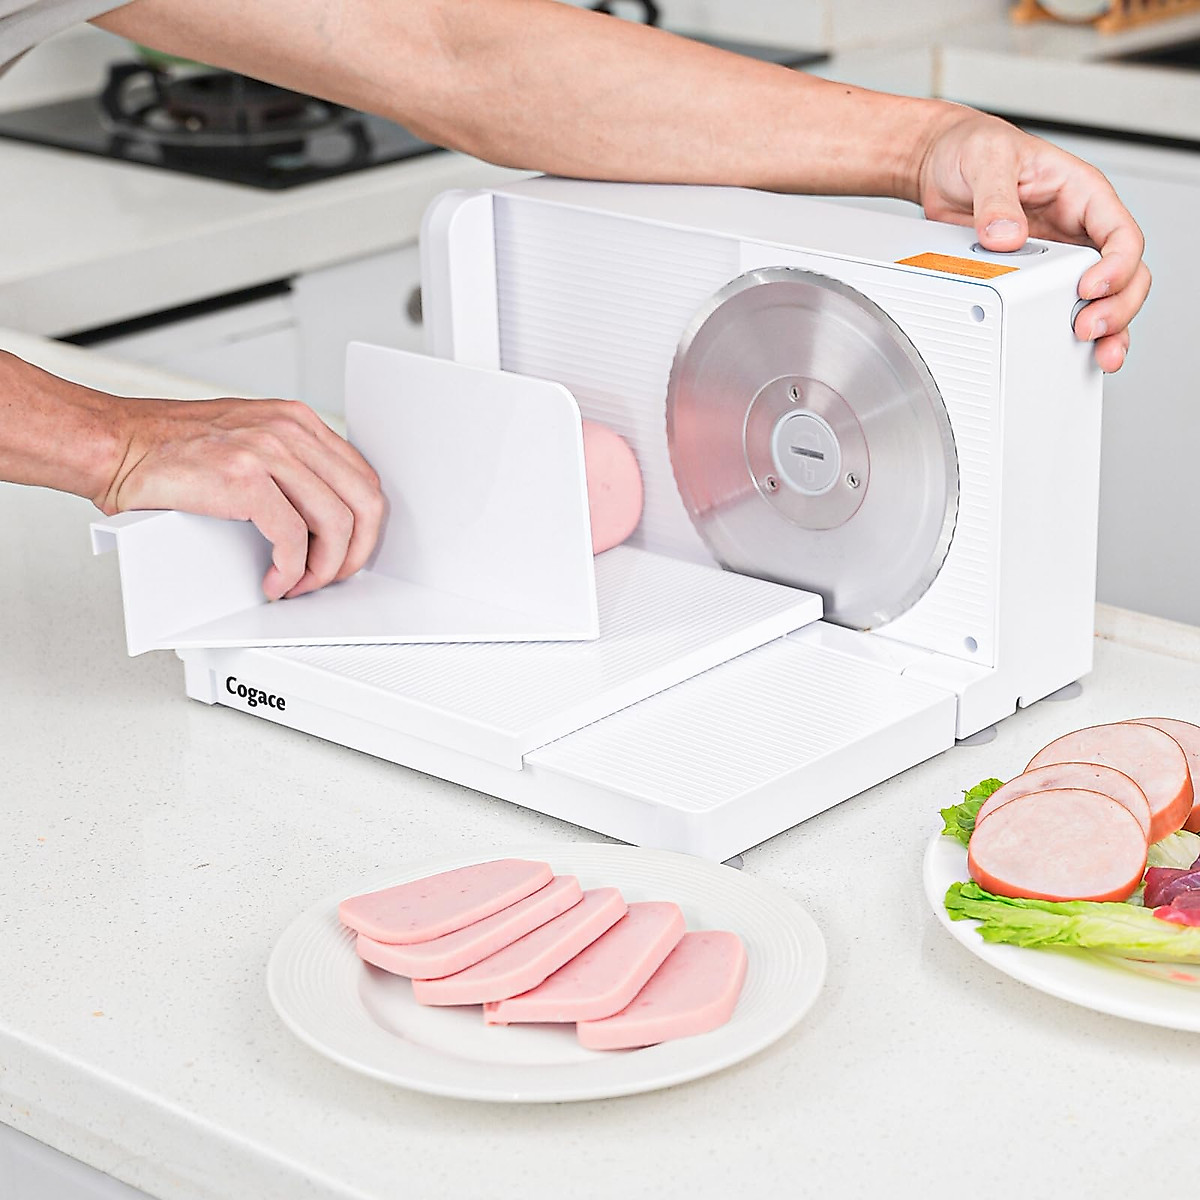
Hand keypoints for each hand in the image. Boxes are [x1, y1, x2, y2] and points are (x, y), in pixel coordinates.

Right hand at [97, 396, 383, 599]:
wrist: (117, 446)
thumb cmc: (173, 453)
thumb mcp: (249, 442)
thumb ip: (291, 468)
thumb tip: (329, 520)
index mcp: (297, 422)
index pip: (363, 478)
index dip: (365, 527)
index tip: (347, 554)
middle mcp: (289, 431)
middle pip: (364, 501)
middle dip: (355, 552)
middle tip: (331, 577)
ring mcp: (268, 451)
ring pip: (337, 523)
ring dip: (323, 567)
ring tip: (300, 583)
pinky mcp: (244, 479)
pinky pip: (293, 538)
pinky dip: (290, 570)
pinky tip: (276, 581)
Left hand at [915, 108, 1148, 372]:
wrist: (941, 165)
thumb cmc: (974, 149)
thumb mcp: (987, 160)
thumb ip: (996, 197)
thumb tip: (1005, 235)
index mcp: (1082, 194)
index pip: (1120, 233)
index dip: (1117, 265)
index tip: (1090, 287)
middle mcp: (1078, 228)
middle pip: (1124, 273)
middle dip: (1117, 305)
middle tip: (1088, 328)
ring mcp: (1059, 257)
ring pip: (1102, 298)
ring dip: (1106, 328)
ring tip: (1098, 353)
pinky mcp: (1032, 277)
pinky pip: (1060, 308)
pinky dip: (1068, 333)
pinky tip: (1073, 353)